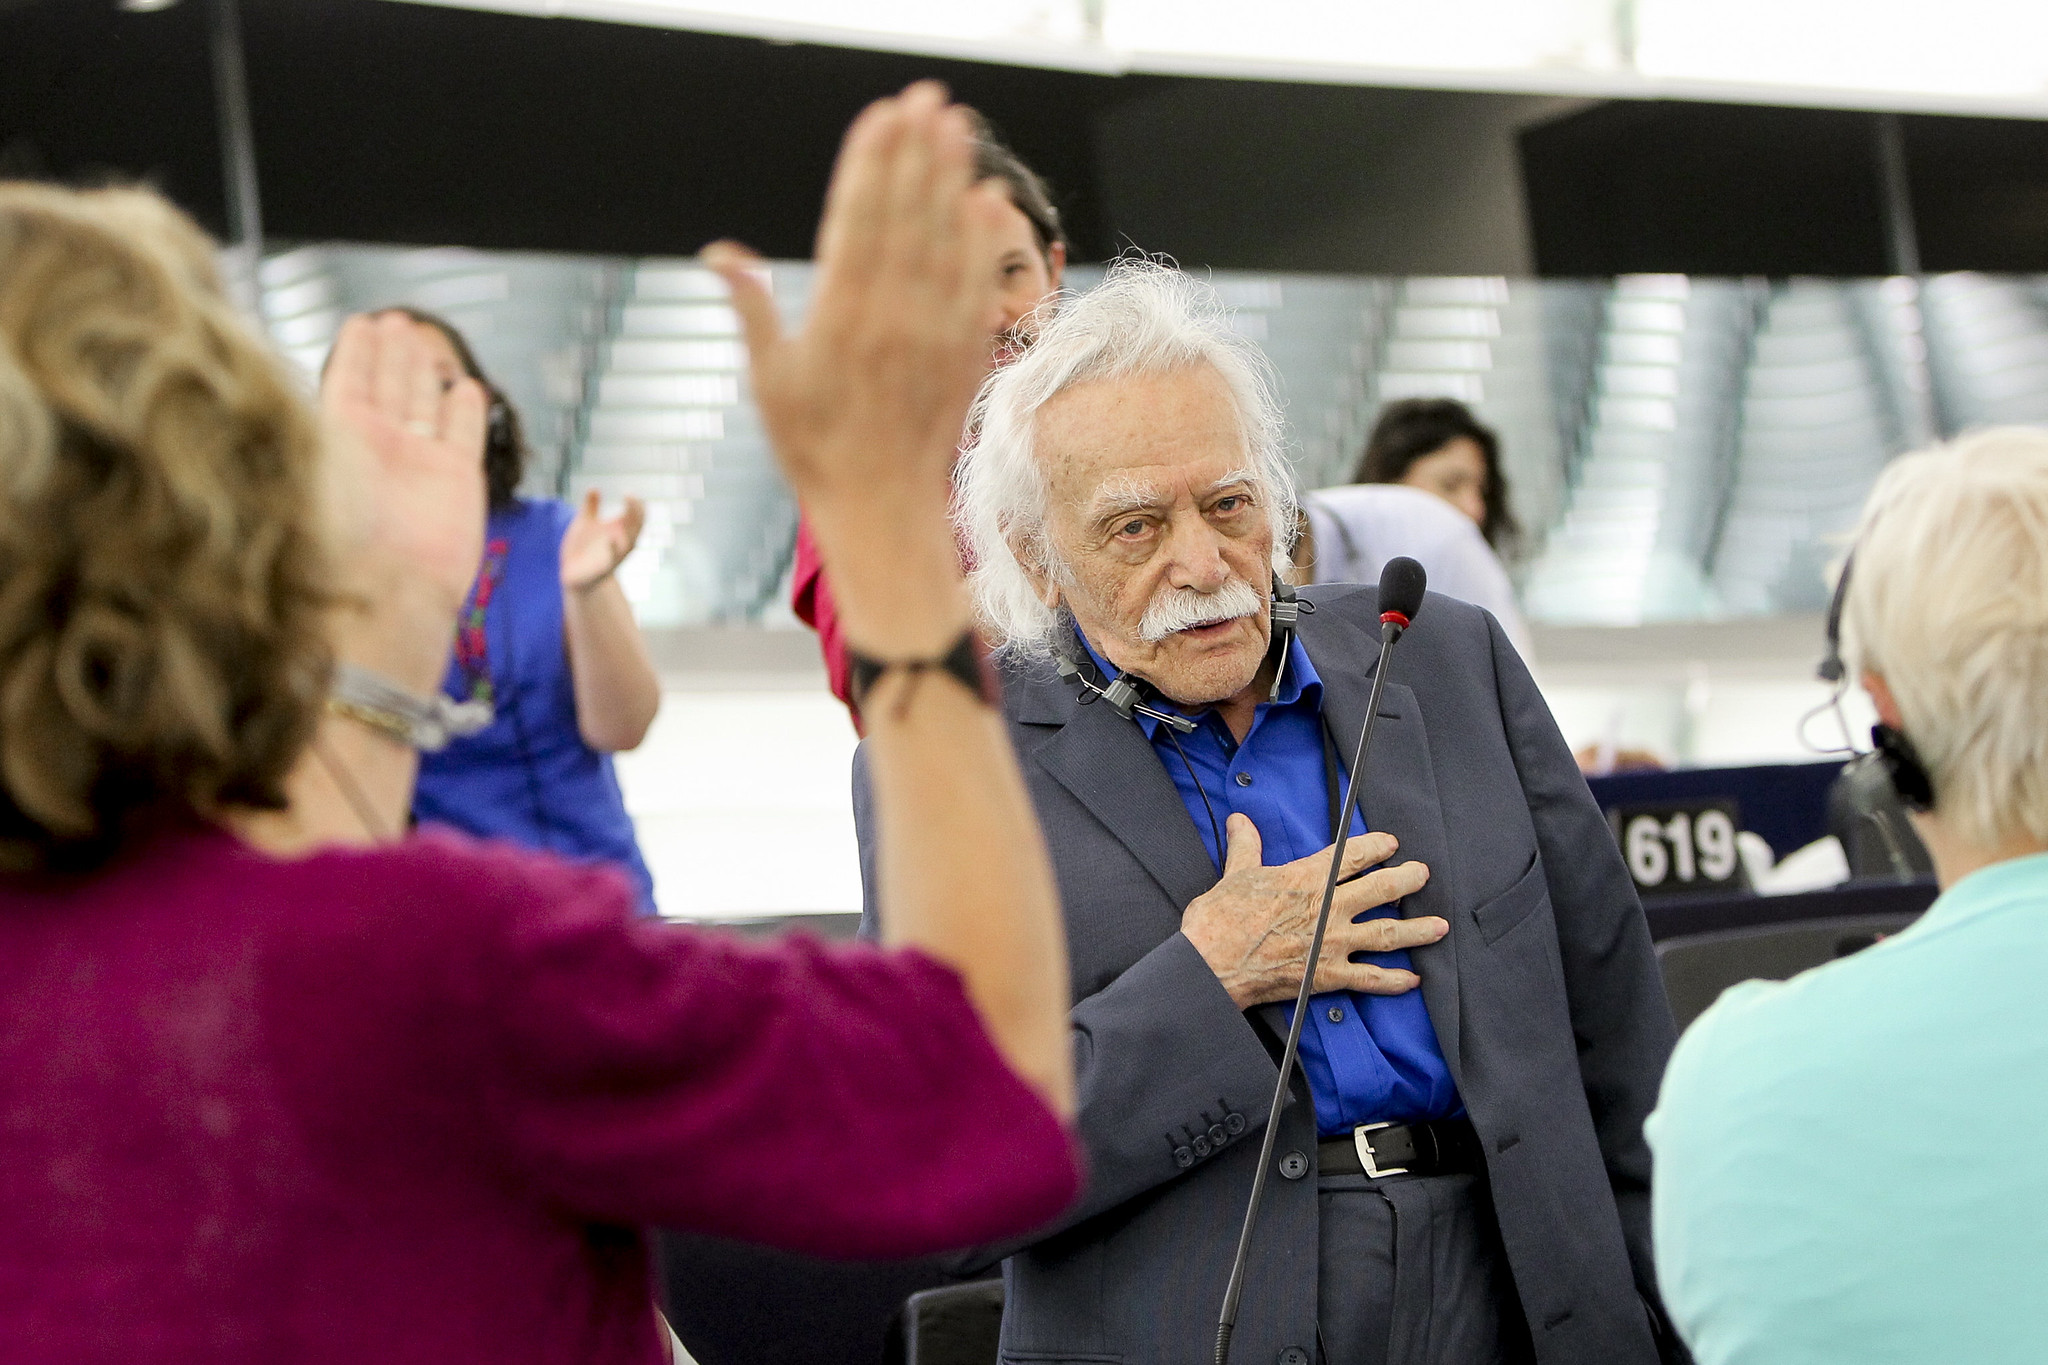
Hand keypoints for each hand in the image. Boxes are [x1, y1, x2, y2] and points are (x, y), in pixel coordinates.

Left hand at [319, 311, 487, 610]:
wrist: (389, 591)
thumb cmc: (338, 537)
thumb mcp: (309, 463)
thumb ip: (308, 421)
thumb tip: (277, 387)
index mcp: (337, 443)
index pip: (347, 384)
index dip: (357, 352)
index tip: (361, 323)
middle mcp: (379, 450)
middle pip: (388, 387)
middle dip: (391, 353)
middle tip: (396, 321)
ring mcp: (420, 464)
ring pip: (424, 402)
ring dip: (423, 369)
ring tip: (422, 338)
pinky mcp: (459, 478)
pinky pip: (466, 432)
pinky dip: (467, 408)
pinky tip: (466, 386)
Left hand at [561, 489, 645, 591]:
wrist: (572, 573)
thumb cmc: (582, 547)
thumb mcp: (584, 523)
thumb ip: (591, 507)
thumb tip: (594, 488)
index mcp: (619, 530)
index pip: (636, 516)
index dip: (636, 504)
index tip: (629, 492)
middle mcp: (621, 543)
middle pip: (636, 527)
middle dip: (636, 512)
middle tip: (630, 496)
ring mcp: (614, 556)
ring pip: (629, 544)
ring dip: (631, 530)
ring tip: (628, 512)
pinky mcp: (603, 569)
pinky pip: (612, 560)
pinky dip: (613, 550)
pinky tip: (611, 539)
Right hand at [704, 82, 1005, 655]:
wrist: (881, 510)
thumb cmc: (815, 450)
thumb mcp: (770, 382)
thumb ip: (753, 311)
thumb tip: (720, 253)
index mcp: (837, 318)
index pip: (857, 222)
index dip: (870, 165)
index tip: (880, 117)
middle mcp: (890, 319)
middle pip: (907, 218)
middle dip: (916, 154)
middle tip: (927, 100)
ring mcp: (933, 335)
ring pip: (946, 241)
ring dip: (952, 181)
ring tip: (958, 130)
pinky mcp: (964, 354)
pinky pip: (976, 285)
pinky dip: (983, 241)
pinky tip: (986, 202)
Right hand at [1181, 815, 1442, 1010]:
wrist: (1213, 962)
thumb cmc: (1221, 919)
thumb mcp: (1235, 874)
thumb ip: (1246, 846)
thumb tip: (1240, 820)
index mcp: (1307, 878)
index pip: (1352, 856)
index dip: (1376, 847)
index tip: (1391, 844)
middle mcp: (1328, 908)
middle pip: (1381, 890)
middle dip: (1407, 880)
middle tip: (1423, 874)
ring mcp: (1333, 943)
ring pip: (1387, 934)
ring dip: (1417, 930)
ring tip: (1440, 926)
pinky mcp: (1328, 975)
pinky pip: (1370, 979)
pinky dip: (1394, 980)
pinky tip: (1413, 979)